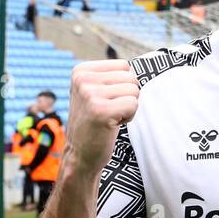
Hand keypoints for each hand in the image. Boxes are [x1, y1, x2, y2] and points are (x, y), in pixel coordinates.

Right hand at [67, 59, 138, 174]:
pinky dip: (129, 117)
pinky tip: (112, 124)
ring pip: (134, 90)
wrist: (80, 154)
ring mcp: (90, 94)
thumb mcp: (94, 92)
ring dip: (128, 107)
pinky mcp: (100, 110)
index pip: (123, 65)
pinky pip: (133, 104)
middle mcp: (82, 79)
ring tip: (110, 117)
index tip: (106, 100)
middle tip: (109, 111)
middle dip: (127, 96)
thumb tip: (138, 64)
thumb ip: (110, 76)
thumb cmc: (94, 122)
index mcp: (81, 71)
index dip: (122, 85)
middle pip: (131, 77)